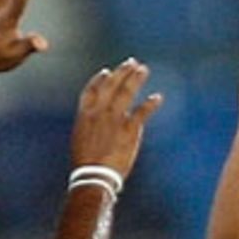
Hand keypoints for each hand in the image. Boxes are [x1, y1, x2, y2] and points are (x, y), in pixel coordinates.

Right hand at [70, 58, 162, 178]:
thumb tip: (97, 122)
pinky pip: (142, 111)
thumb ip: (90, 126)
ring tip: (143, 70)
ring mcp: (115, 119)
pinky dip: (150, 103)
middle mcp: (99, 112)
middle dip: (122, 72)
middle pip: (111, 85)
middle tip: (131, 62)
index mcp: (85, 114)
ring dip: (136, 79)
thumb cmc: (86, 164)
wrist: (94, 176)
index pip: (92, 90)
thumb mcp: (81, 140)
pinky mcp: (129, 129)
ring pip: (126, 92)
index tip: (107, 71)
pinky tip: (157, 97)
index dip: (100, 79)